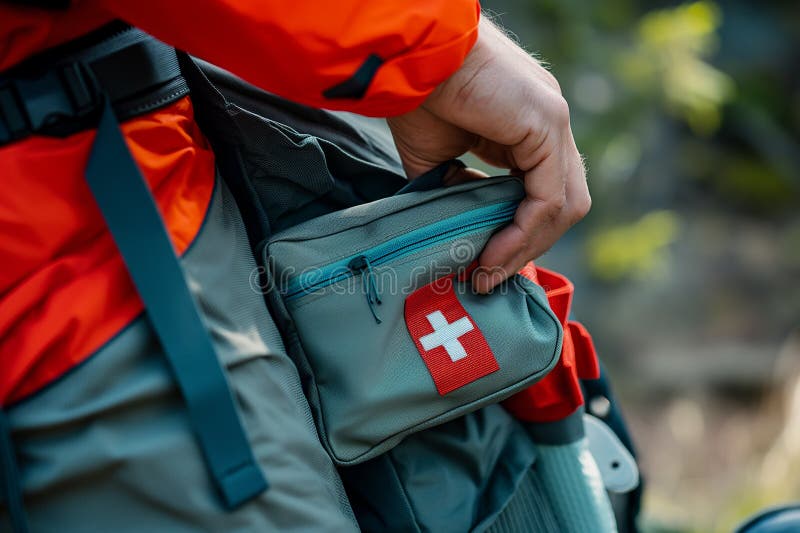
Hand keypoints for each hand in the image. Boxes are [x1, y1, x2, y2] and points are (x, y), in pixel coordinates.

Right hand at [387, 17, 589, 292]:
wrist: (408, 59)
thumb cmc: (417, 98)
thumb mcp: (438, 161)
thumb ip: (457, 193)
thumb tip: (458, 233)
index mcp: (529, 128)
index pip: (544, 193)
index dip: (520, 234)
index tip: (486, 266)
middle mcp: (550, 125)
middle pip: (563, 203)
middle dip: (528, 246)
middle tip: (489, 275)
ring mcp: (555, 121)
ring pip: (565, 205)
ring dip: (527, 246)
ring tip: (489, 270)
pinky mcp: (548, 123)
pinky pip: (549, 196)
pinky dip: (525, 231)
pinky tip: (494, 250)